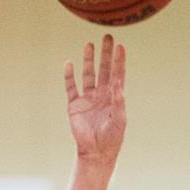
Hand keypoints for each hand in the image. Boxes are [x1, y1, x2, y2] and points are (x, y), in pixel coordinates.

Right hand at [64, 35, 126, 162]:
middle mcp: (101, 94)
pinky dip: (69, 76)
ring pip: (88, 74)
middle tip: (108, 37)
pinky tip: (69, 63)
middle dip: (106, 54)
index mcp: (114, 97)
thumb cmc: (112, 138)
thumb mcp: (119, 119)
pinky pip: (71, 87)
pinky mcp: (74, 105)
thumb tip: (118, 82)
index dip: (119, 60)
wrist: (96, 152)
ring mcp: (87, 98)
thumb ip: (119, 101)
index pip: (117, 74)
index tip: (120, 46)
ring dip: (89, 60)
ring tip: (90, 44)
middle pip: (104, 69)